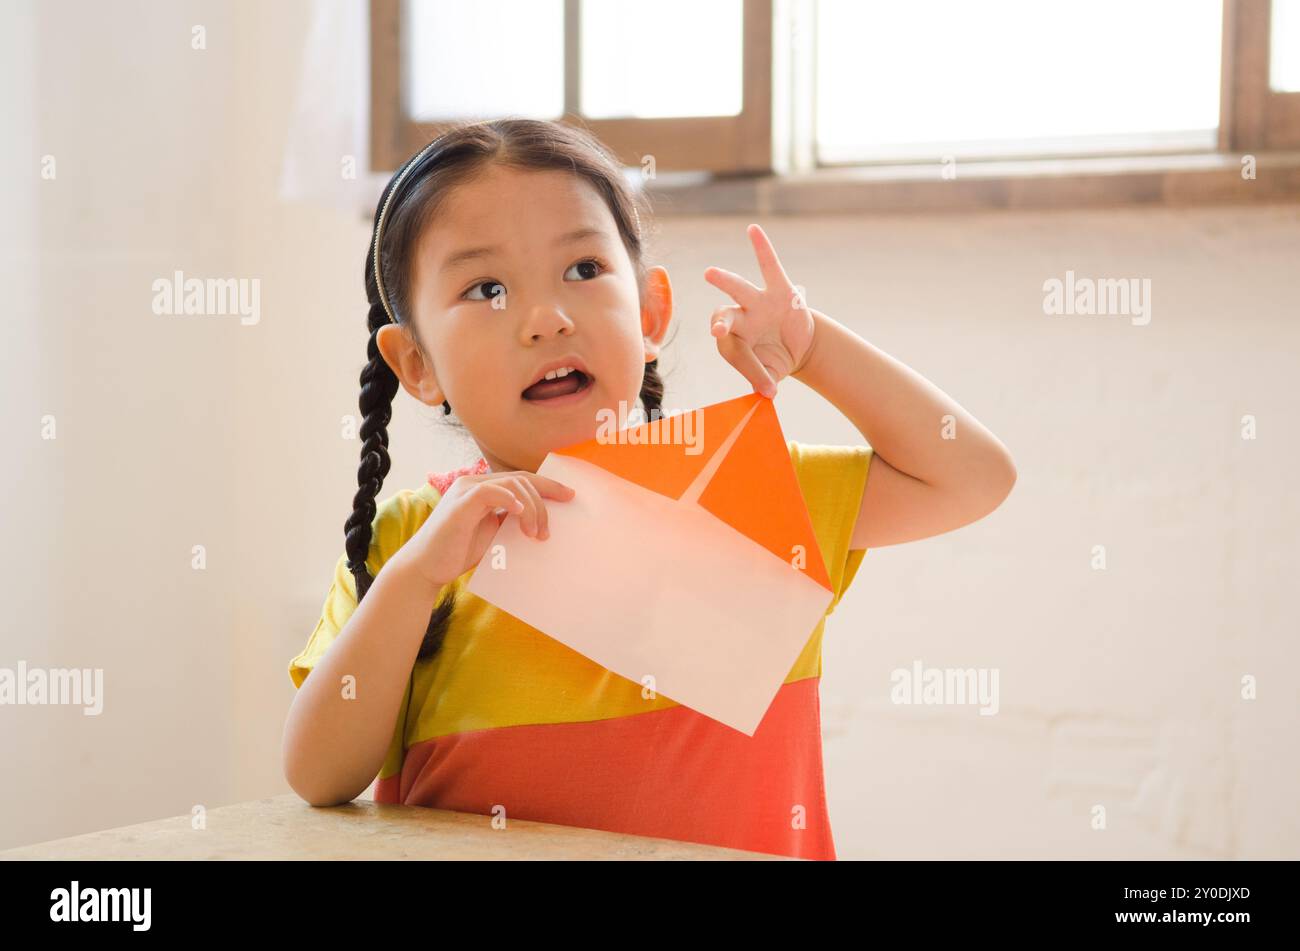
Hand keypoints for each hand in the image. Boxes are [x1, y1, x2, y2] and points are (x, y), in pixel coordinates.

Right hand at [392, 471, 575, 592]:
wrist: (426, 569)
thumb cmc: (457, 553)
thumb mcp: (492, 535)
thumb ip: (510, 522)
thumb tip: (540, 522)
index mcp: (483, 489)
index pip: (521, 480)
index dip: (547, 486)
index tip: (570, 497)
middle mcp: (474, 484)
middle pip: (522, 480)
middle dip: (544, 502)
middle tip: (547, 532)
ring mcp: (466, 491)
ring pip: (513, 485)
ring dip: (532, 509)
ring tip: (535, 534)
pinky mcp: (461, 504)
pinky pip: (492, 493)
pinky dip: (510, 500)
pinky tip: (520, 515)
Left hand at [704, 223, 815, 397]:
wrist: (798, 347)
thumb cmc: (774, 360)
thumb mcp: (769, 374)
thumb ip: (763, 379)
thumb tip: (768, 393)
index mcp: (733, 342)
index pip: (733, 351)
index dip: (750, 369)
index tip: (769, 387)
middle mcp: (741, 319)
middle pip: (724, 318)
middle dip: (721, 324)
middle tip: (719, 332)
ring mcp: (758, 303)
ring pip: (738, 290)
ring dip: (724, 282)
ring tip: (709, 274)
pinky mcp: (780, 290)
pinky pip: (769, 266)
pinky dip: (762, 248)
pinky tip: (753, 230)